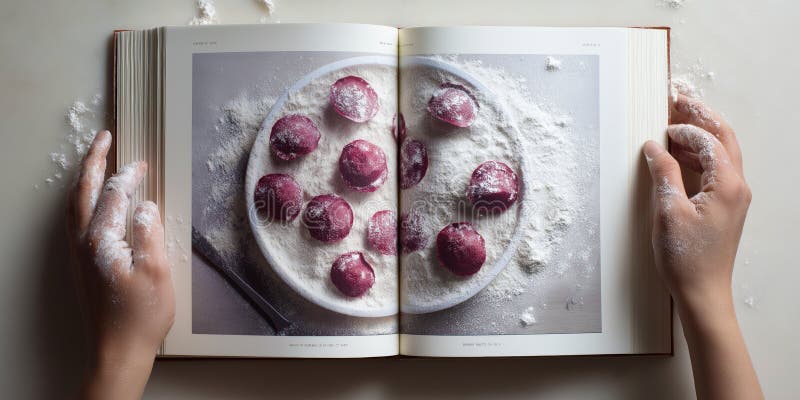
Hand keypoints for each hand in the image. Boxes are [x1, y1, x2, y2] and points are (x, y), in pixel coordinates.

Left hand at [66, 130, 174, 399]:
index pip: (113, 195)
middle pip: (83, 192)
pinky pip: (75, 219)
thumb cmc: (140, 314)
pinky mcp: (81, 263)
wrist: (118, 348)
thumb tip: (145, 205)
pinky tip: (92, 201)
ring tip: (95, 162)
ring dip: (83, 179)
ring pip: (74, 205)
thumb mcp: (156, 271)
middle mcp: (83, 242)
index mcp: (102, 240)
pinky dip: (81, 199)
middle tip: (103, 139)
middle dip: (92, 162)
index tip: (141, 164)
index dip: (127, 176)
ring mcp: (78, 253)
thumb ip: (149, 232)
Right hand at [642, 94, 761, 399]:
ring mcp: (733, 196)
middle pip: (723, 138)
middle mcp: (737, 186)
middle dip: (701, 116)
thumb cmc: (686, 257)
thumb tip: (654, 147)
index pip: (708, 141)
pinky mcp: (725, 206)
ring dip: (699, 134)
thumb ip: (663, 173)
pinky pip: (716, 169)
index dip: (684, 127)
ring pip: (721, 152)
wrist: (702, 292)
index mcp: (727, 184)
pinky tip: (678, 155)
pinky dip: (699, 155)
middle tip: (678, 99)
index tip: (661, 126)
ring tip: (675, 122)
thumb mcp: (667, 211)